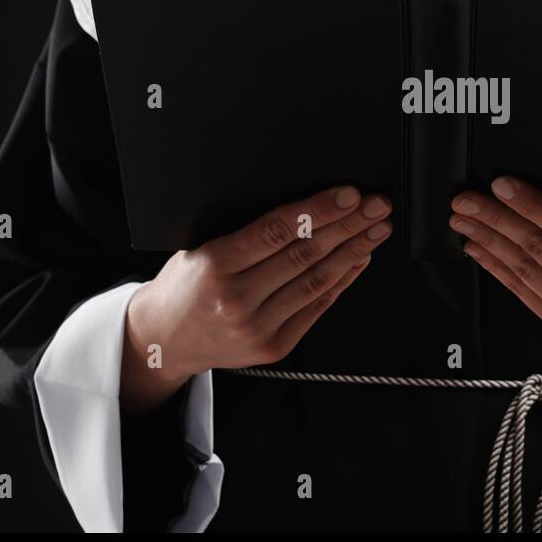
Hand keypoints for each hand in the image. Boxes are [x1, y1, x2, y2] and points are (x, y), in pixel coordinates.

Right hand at [121, 185, 392, 412]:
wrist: (163, 341)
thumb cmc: (183, 287)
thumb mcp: (200, 248)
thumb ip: (246, 233)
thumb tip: (306, 207)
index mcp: (216, 265)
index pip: (278, 230)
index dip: (319, 210)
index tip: (349, 194)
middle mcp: (238, 299)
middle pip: (306, 254)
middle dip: (349, 226)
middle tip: (377, 206)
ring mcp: (258, 327)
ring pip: (317, 281)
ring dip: (354, 251)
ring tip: (377, 229)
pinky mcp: (273, 347)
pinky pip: (316, 307)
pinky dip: (342, 280)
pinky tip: (359, 258)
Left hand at [450, 176, 541, 426]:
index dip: (531, 204)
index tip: (503, 184)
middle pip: (535, 248)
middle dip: (495, 219)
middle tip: (465, 198)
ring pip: (523, 271)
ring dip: (488, 242)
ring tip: (462, 220)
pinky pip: (524, 294)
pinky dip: (498, 270)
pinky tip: (479, 251)